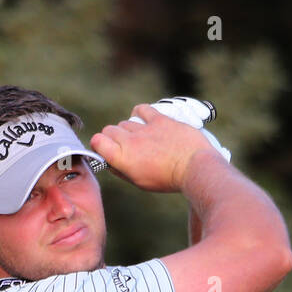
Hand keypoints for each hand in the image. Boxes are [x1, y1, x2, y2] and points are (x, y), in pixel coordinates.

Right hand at [89, 104, 221, 193]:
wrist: (194, 167)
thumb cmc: (168, 179)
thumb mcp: (140, 182)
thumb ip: (122, 171)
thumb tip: (111, 162)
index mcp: (123, 159)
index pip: (97, 141)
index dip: (98, 144)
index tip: (105, 149)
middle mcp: (130, 141)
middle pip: (109, 130)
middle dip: (112, 137)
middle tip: (124, 146)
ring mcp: (144, 128)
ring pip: (125, 122)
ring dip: (128, 129)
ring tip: (140, 139)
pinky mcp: (159, 119)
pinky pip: (141, 109)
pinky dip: (139, 114)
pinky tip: (142, 120)